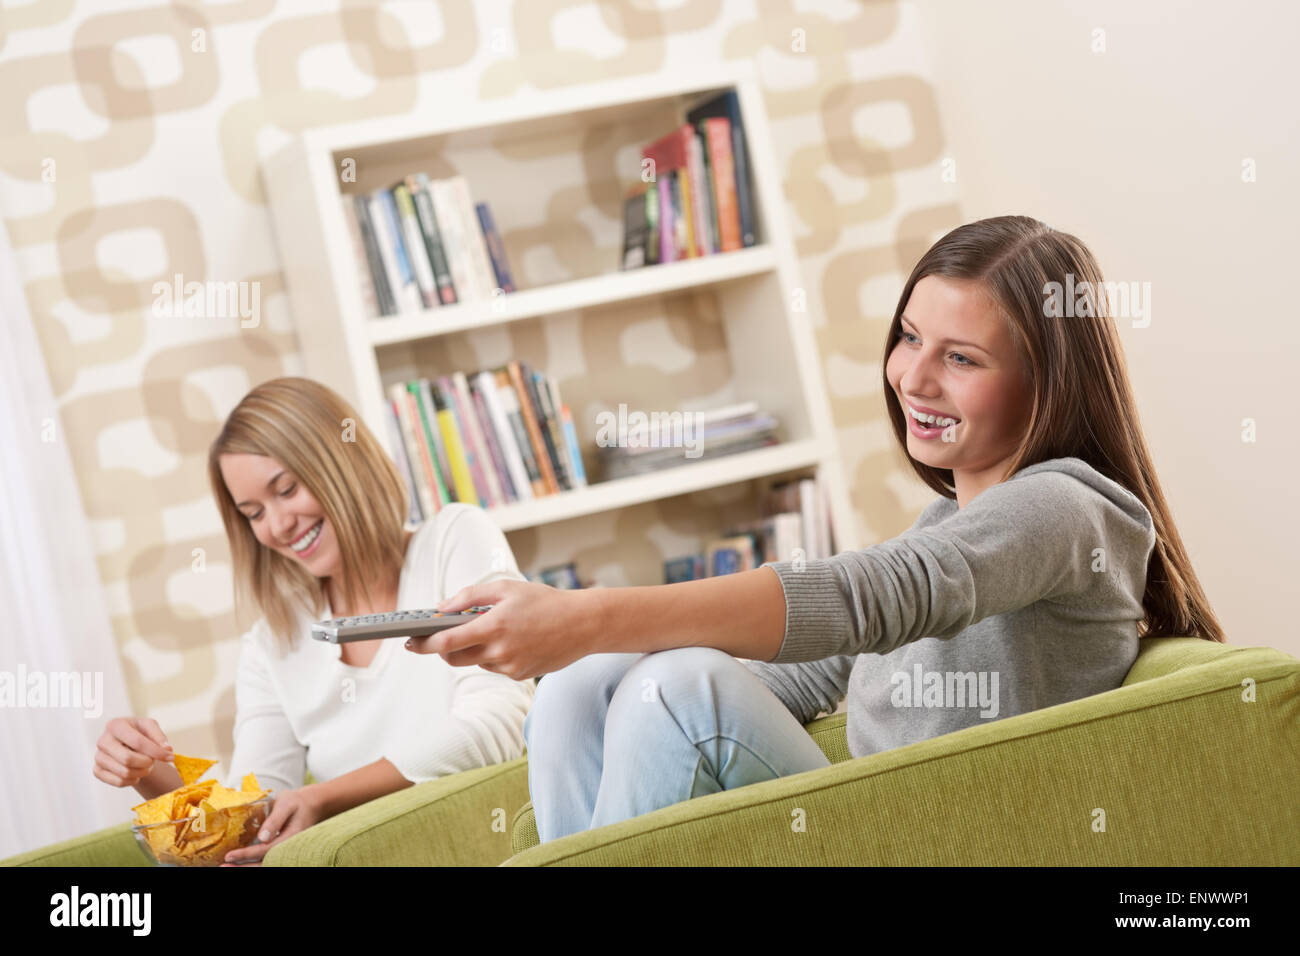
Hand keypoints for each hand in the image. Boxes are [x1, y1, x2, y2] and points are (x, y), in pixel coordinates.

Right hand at [93, 716, 172, 787]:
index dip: (156, 751)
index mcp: (115, 725)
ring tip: (145, 765)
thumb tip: (167, 750)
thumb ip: (159, 737)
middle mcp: (103, 740)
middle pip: (127, 759)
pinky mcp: (97, 771)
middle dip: (146, 763)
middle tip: (153, 761)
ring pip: (124, 773)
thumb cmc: (139, 732)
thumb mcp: (150, 727)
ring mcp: (98, 757)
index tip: (170, 756)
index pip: (137, 742)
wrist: (126, 742)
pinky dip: (132, 780)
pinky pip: (118, 782)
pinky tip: (136, 773)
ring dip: (141, 772)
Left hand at [221, 785, 324, 865]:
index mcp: (291, 837)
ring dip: (246, 867)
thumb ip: (275, 820)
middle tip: (223, 866)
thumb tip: (262, 838)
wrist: (311, 804)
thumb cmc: (296, 801)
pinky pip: (265, 859)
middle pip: (265, 863)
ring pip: (264, 864)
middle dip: (243, 867)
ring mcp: (284, 850)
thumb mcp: (286, 804)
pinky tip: (238, 862)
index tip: (229, 855)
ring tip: (227, 867)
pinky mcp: (279, 849)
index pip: (266, 850)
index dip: (247, 854)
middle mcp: (288, 848)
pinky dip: (251, 862)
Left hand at [404, 578, 596, 678]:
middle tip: (440, 637)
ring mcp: (510, 666)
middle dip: (443, 650)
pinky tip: (514, 640)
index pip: (447, 642)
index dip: (424, 644)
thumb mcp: (506, 588)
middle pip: (454, 659)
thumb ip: (470, 597)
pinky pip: (496, 667)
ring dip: (474, 649)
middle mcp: (499, 651)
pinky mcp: (520, 675)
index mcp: (493, 626)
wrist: (583, 624)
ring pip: (476, 662)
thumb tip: (442, 608)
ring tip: (493, 630)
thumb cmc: (544, 601)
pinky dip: (495, 655)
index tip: (410, 642)